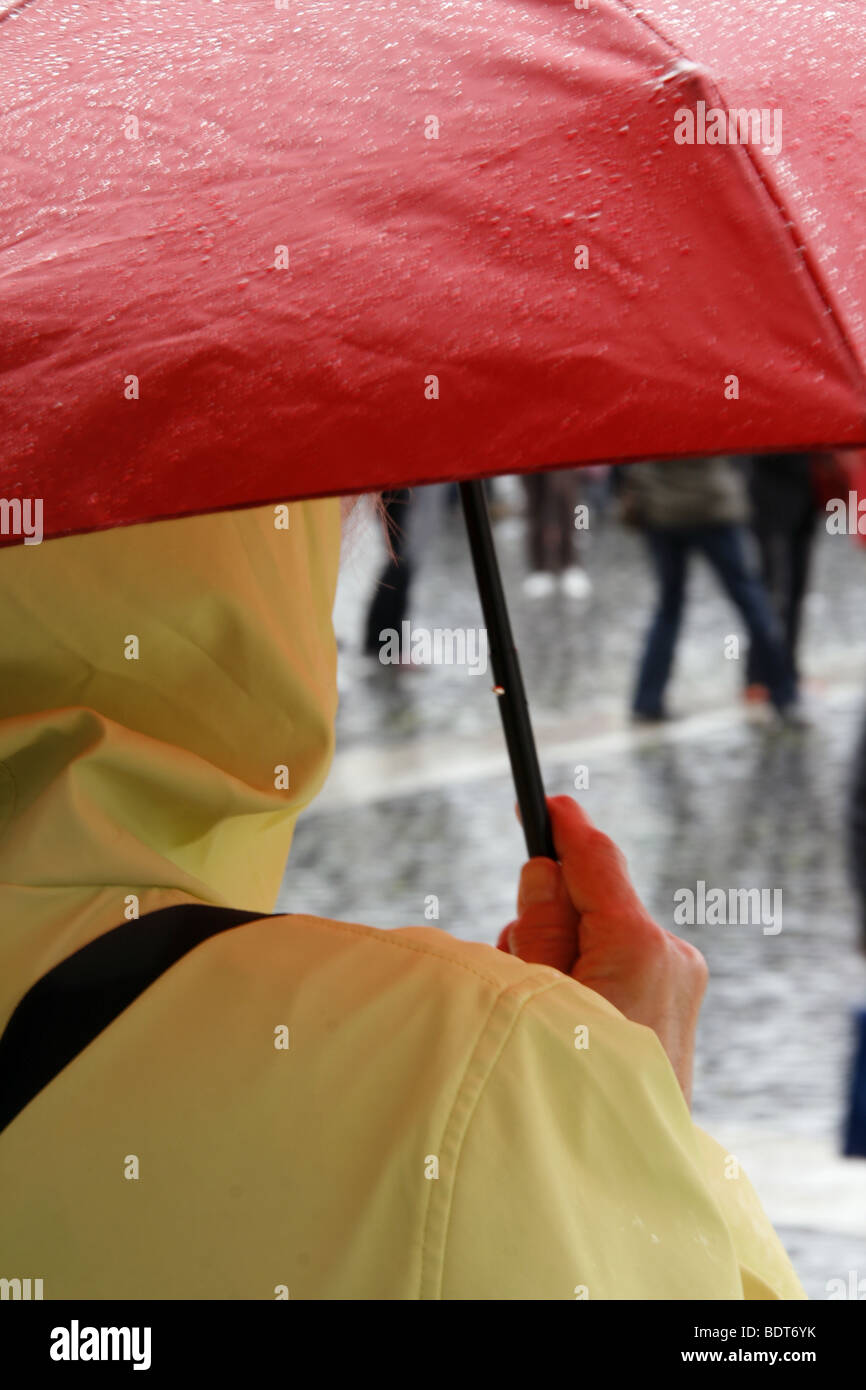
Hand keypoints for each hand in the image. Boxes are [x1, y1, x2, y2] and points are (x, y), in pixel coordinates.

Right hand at [497, 796, 707, 1104]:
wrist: (615, 1178)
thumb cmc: (565, 1082)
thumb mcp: (533, 994)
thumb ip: (539, 927)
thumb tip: (546, 873)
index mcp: (640, 947)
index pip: (596, 862)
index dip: (564, 828)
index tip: (542, 799)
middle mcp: (669, 958)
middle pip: (592, 902)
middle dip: (549, 918)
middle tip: (518, 964)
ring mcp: (677, 985)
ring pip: (601, 937)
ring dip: (561, 955)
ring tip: (538, 1012)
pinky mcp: (672, 1009)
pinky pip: (617, 968)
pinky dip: (583, 977)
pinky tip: (562, 1023)